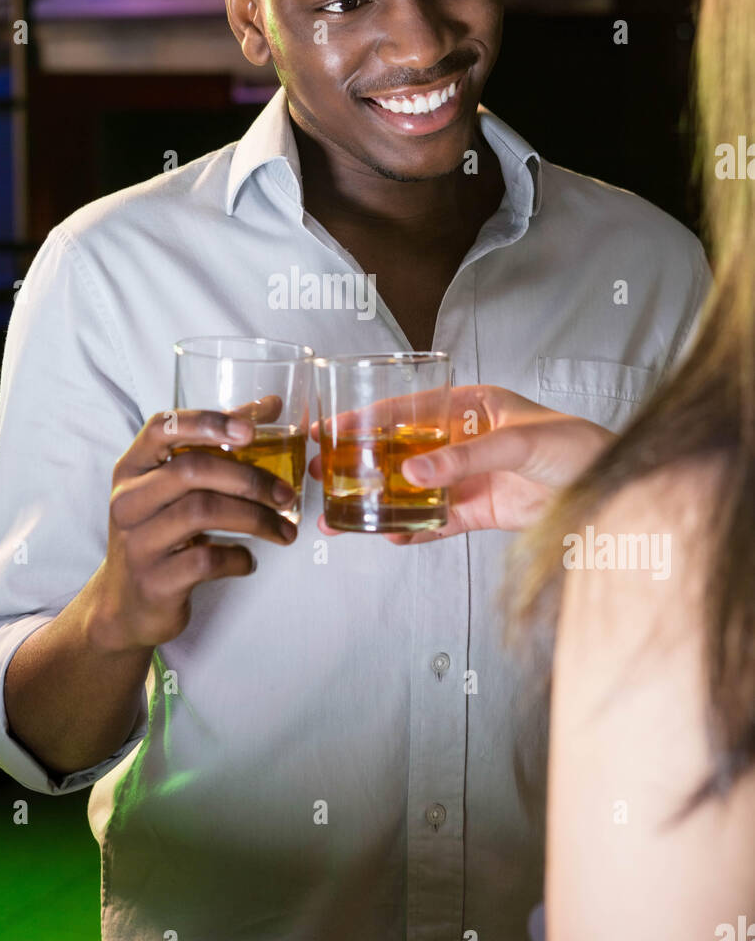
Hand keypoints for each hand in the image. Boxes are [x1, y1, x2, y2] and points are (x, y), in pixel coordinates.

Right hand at [87, 396, 296, 650]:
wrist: (125, 603)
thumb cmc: (159, 532)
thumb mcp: (174, 488)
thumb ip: (216, 445)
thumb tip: (270, 405)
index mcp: (132, 468)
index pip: (163, 427)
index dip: (208, 422)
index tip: (250, 430)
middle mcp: (128, 499)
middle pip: (192, 470)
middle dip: (249, 479)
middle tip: (287, 494)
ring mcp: (137, 541)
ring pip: (202, 512)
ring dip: (256, 519)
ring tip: (283, 530)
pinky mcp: (154, 579)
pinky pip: (206, 559)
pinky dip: (238, 558)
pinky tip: (249, 561)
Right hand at [308, 384, 611, 543]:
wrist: (617, 490)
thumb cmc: (579, 445)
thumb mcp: (519, 440)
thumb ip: (465, 456)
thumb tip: (413, 472)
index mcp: (471, 405)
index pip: (408, 407)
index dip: (367, 418)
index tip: (332, 428)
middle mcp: (464, 439)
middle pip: (401, 448)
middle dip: (361, 461)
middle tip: (323, 472)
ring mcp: (470, 477)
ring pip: (412, 488)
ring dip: (378, 501)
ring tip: (342, 517)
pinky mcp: (480, 511)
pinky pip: (436, 522)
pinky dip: (411, 529)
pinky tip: (386, 535)